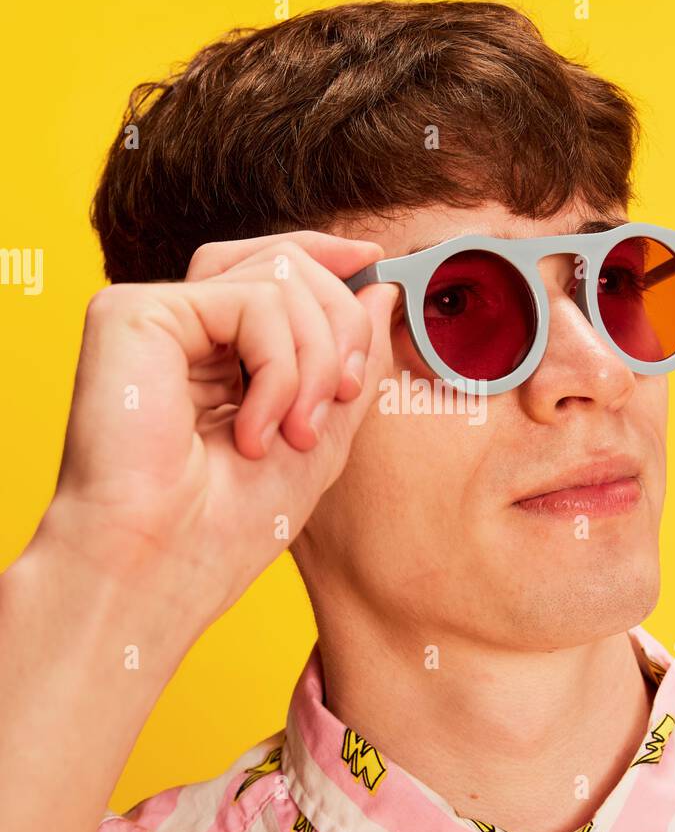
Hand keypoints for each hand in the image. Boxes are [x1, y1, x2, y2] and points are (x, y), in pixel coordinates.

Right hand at [42, 230, 397, 634]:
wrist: (159, 569)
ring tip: (294, 433)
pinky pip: (255, 300)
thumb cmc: (223, 528)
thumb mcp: (319, 439)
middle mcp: (180, 326)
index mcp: (212, 350)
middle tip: (339, 404)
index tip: (381, 270)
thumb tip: (378, 285)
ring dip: (316, 361)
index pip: (277, 270)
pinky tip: (253, 431)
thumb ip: (349, 362)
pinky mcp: (137, 313)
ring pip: (281, 275)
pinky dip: (280, 370)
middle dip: (341, 331)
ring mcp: (156, 315)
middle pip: (287, 262)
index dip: (332, 262)